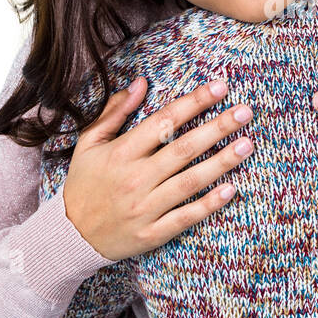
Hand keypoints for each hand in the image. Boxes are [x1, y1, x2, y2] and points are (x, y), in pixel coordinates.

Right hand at [62, 77, 253, 259]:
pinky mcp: (152, 233)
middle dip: (217, 128)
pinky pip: (185, 217)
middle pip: (183, 148)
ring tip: (247, 144)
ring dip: (221, 162)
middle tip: (245, 112)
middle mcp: (135, 177)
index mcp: (121, 152)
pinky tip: (232, 189)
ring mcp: (145, 207)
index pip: (164, 121)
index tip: (220, 87)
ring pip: (190, 181)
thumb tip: (141, 82)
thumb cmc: (84, 184)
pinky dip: (209, 204)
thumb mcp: (90, 143)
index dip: (193, 102)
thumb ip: (115, 112)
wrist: (70, 235)